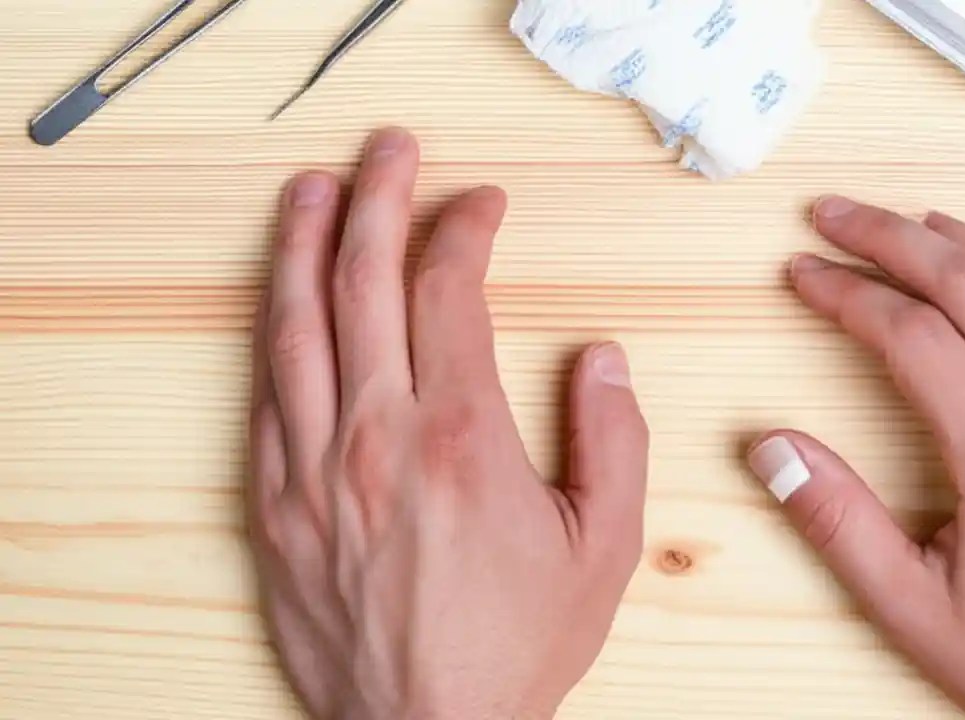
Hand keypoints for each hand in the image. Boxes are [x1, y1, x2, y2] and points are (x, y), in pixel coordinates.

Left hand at [247, 128, 648, 719]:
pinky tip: (280, 300)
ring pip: (296, 327)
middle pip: (363, 283)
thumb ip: (613, 438)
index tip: (479, 205)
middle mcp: (378, 439)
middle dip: (377, 199)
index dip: (462, 229)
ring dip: (301, 246)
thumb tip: (600, 357)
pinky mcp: (276, 506)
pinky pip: (267, 397)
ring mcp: (314, 470)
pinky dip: (274, 334)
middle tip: (389, 152)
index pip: (447, 292)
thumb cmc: (516, 647)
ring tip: (309, 193)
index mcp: (462, 438)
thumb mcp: (607, 547)